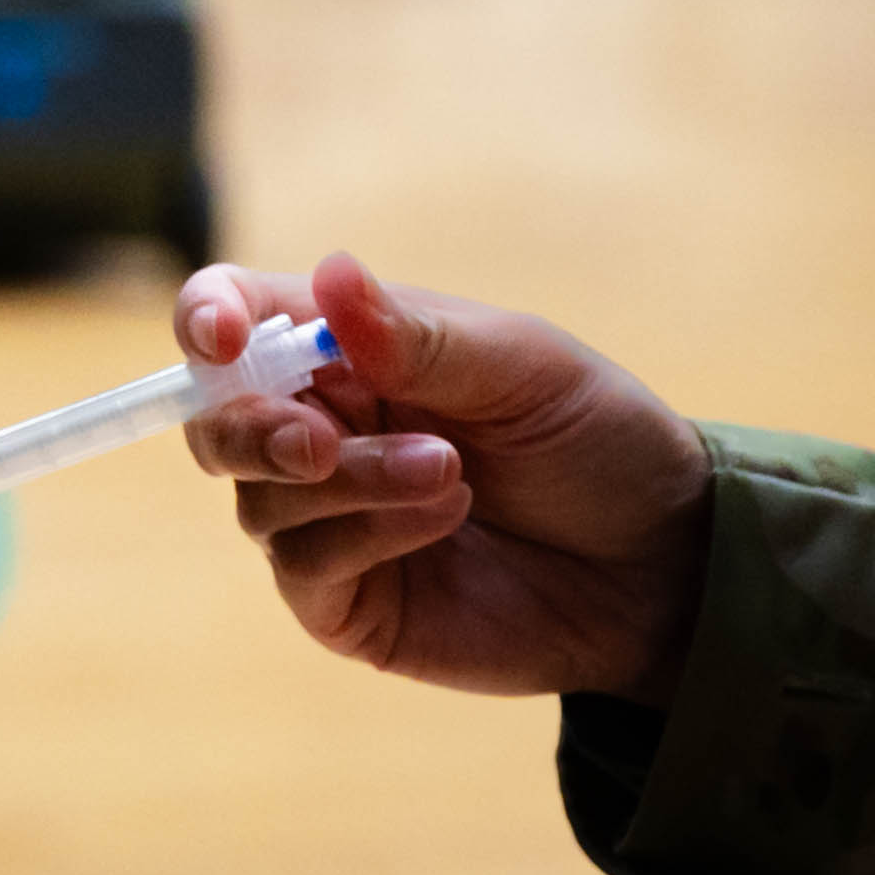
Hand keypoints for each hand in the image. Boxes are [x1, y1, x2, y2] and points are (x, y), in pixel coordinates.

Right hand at [179, 252, 714, 704]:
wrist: (667, 566)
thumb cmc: (595, 440)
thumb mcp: (520, 367)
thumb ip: (414, 334)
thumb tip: (327, 274)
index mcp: (342, 353)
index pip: (233, 319)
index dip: (206, 318)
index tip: (223, 340)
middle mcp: (319, 431)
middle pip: (216, 420)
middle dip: (252, 427)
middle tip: (321, 443)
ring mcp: (325, 521)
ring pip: (260, 497)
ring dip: (347, 483)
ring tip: (451, 477)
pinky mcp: (346, 601)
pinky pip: (303, 566)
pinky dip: (363, 535)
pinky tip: (443, 518)